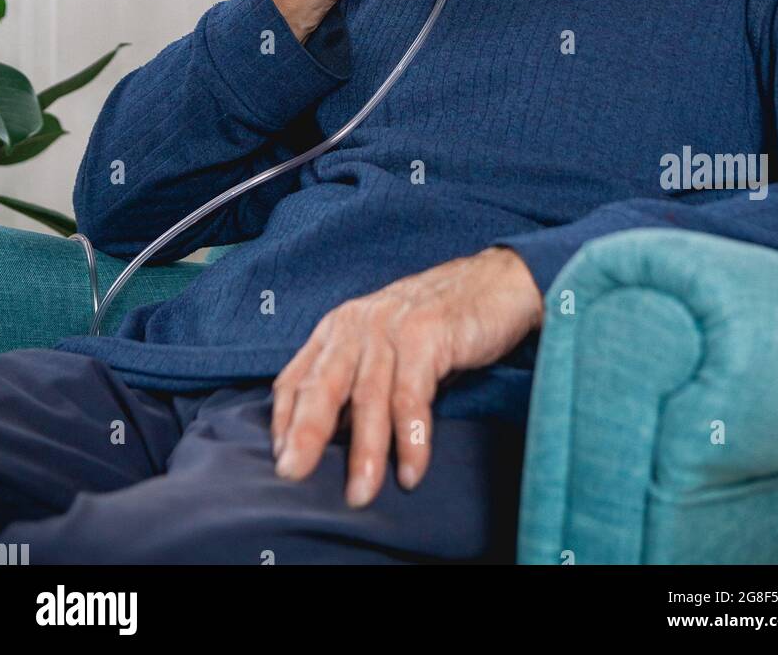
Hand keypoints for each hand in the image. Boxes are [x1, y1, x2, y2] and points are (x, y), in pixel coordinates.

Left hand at [271, 247, 541, 506]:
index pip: (296, 378)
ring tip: (360, 494)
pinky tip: (412, 471)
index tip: (279, 462)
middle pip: (323, 385)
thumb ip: (357, 381)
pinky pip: (412, 394)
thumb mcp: (386, 347)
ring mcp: (392, 327)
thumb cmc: (440, 324)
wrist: (498, 283)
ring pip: (368, 396)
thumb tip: (331, 441)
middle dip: (306, 433)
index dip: (284, 422)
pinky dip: (411, 437)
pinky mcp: (428, 334)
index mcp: (340, 329)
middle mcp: (358, 325)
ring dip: (365, 450)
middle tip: (293, 475)